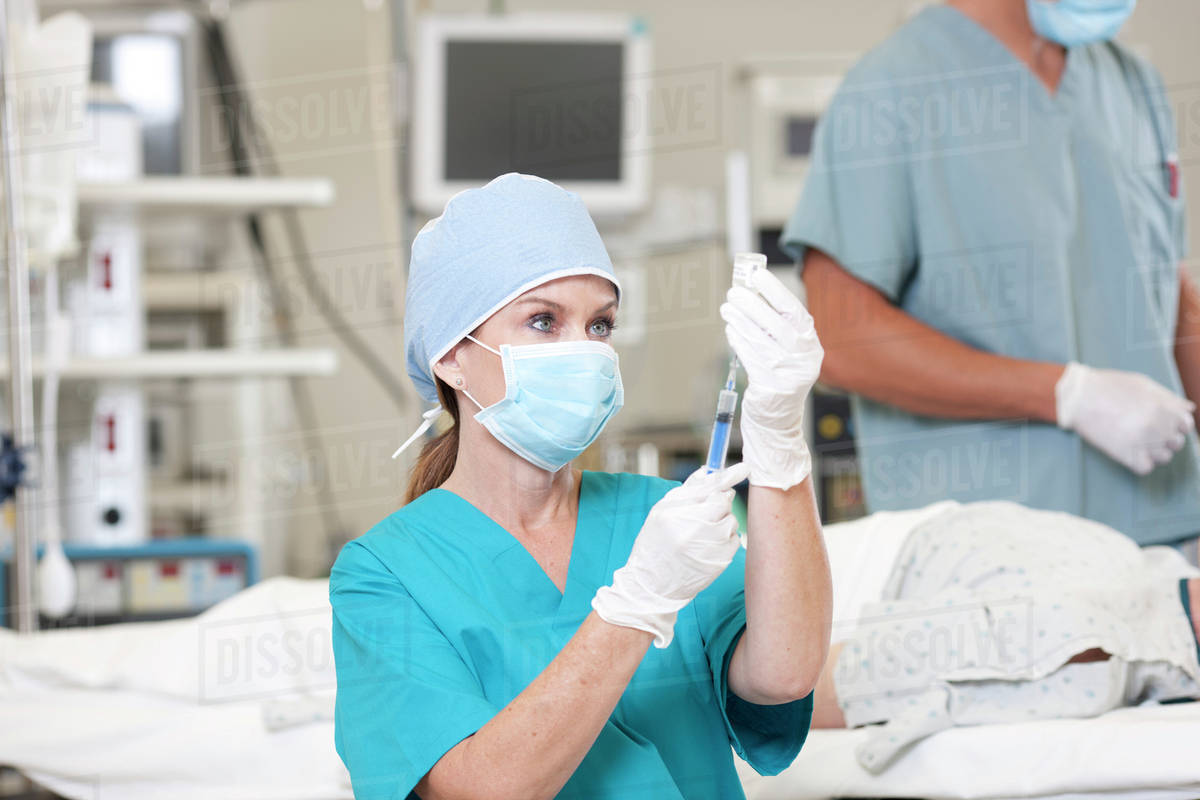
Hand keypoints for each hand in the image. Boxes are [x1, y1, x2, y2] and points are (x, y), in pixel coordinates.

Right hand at [591, 462, 748, 647]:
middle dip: (718, 502)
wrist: (652, 585)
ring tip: (701, 533)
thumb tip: (709, 471)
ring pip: (731, 520)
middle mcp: (693, 530)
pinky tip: (707, 547)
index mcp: (675, 514)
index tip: (745, 468)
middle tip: (705, 511)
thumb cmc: (655, 544)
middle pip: (723, 502)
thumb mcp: (661, 512)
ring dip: (721, 522)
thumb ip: (687, 490)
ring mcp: (709, 547)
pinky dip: (725, 540)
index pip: (710, 488)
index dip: (729, 476)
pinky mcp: (720, 562)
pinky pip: (734, 540)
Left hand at [719, 267, 823, 488]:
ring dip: (741, 321)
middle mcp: (806, 358)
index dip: (775, 291)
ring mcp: (791, 374)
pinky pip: (752, 358)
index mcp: (811, 345)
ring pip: (761, 340)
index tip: (757, 276)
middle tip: (734, 292)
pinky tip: (730, 330)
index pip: (795, 311)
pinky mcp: (773, 387)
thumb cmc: (777, 379)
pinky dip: (739, 341)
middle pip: (777, 324)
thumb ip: (773, 327)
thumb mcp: (783, 351)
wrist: (777, 421)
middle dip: (753, 305)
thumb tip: (750, 294)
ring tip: (726, 308)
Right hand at [1055, 362, 1195, 474]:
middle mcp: (1159, 427)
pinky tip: (1131, 451)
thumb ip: (1170, 398)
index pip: (1186, 425)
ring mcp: (1144, 443)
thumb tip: (1189, 409)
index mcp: (1166, 409)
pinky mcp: (1126, 455)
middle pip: (1176, 443)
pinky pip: (1146, 468)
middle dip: (1165, 438)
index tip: (1161, 423)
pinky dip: (1141, 462)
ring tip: (1137, 441)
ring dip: (1154, 451)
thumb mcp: (1144, 385)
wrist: (1079, 396)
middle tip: (1145, 430)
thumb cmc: (1110, 386)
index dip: (1175, 424)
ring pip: (1164, 458)